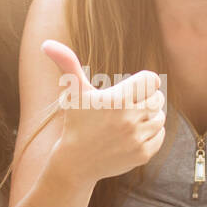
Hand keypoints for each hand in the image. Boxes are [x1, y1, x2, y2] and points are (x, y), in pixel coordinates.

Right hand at [42, 39, 166, 181]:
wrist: (76, 163)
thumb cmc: (75, 122)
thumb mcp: (73, 92)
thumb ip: (67, 64)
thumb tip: (47, 44)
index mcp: (116, 99)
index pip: (152, 80)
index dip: (144, 82)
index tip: (134, 88)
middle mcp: (129, 118)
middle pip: (157, 99)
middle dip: (146, 99)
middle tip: (130, 105)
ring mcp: (136, 138)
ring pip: (159, 117)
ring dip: (149, 116)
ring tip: (131, 119)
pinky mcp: (142, 154)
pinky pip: (159, 135)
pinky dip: (151, 133)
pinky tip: (134, 134)